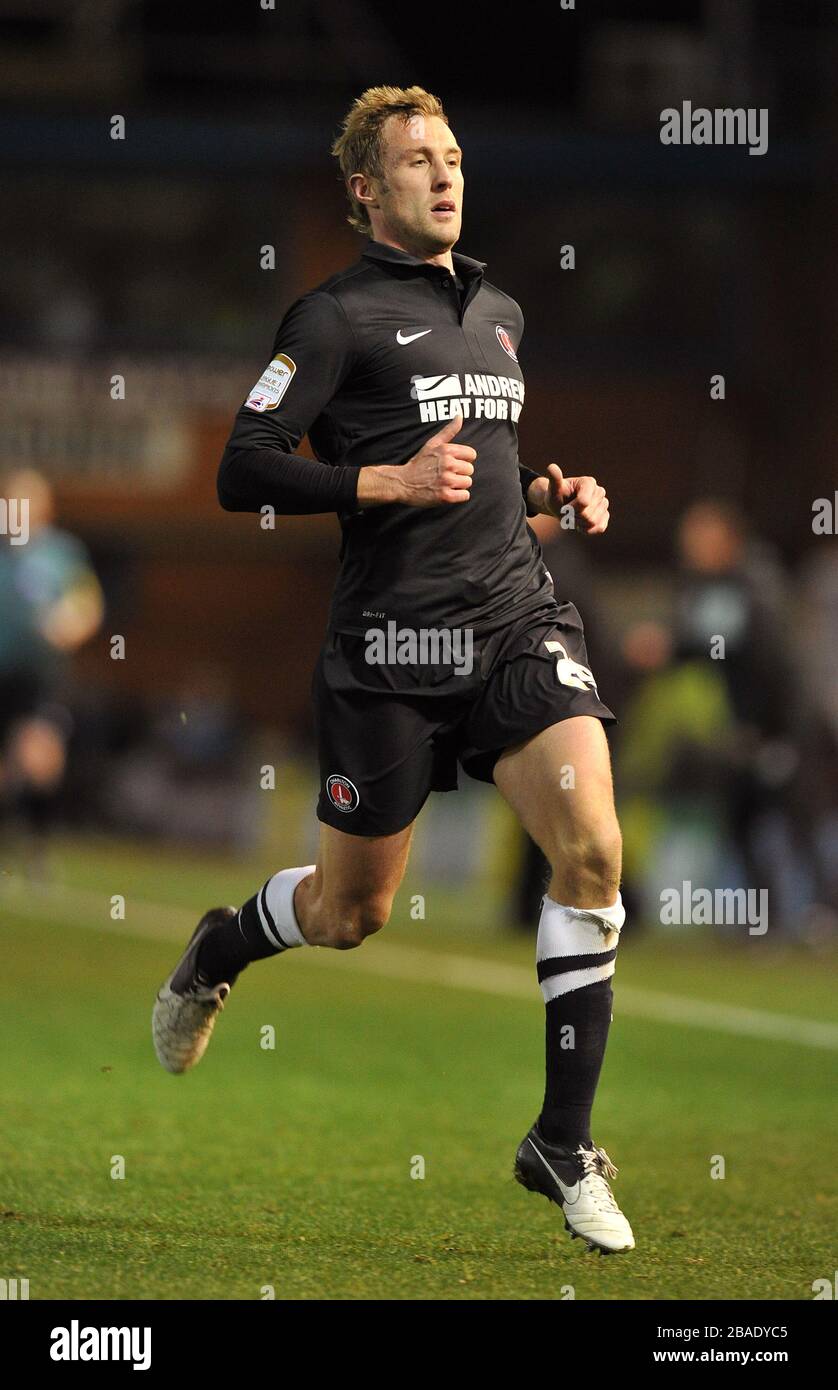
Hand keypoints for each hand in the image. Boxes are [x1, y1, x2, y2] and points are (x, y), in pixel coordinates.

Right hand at [357, 414, 475, 506]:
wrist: (402, 483)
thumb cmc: (418, 464)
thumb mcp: (432, 444)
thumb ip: (449, 430)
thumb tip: (460, 414)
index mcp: (446, 450)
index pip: (472, 455)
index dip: (463, 460)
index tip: (452, 464)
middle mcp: (448, 464)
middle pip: (470, 470)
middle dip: (460, 474)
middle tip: (445, 475)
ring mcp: (446, 481)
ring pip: (468, 483)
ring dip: (458, 485)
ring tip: (444, 484)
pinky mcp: (445, 496)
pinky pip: (465, 496)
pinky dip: (457, 496)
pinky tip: (446, 493)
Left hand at [529, 464, 609, 534]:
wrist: (561, 506)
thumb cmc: (557, 497)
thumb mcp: (553, 490)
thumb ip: (554, 479)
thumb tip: (551, 467)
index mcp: (589, 482)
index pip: (583, 503)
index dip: (571, 509)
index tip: (564, 506)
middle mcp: (600, 492)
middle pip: (587, 515)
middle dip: (574, 517)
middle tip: (568, 512)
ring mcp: (604, 504)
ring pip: (593, 522)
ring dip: (579, 523)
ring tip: (574, 516)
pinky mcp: (605, 516)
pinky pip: (599, 528)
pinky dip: (587, 529)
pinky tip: (581, 523)